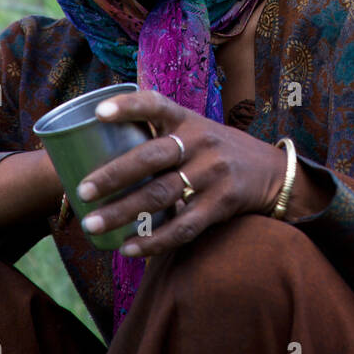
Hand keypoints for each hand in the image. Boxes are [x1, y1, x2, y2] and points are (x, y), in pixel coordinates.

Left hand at [75, 89, 288, 257]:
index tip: (100, 113)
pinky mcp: (221, 204)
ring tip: (92, 225)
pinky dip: (152, 240)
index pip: (156, 105)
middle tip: (82, 191)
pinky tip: (127, 248)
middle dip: (113, 175)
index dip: (128, 107)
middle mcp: (200, 143)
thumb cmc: (216, 150)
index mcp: (187, 120)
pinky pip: (182, 226)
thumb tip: (97, 143)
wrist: (271, 172)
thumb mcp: (196, 129)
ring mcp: (212, 174)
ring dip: (123, 213)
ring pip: (160, 195)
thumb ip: (160, 134)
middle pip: (151, 157)